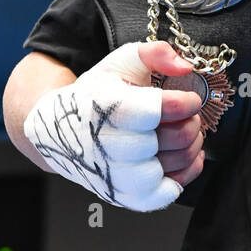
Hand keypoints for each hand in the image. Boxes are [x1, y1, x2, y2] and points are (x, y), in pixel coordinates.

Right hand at [23, 40, 203, 210]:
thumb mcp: (120, 62)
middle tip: (185, 115)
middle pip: (178, 136)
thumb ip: (155, 53)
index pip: (165, 108)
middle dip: (191, 122)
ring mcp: (119, 176)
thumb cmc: (96, 96)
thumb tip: (184, 66)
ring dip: (192, 146)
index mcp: (113, 108)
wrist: (58, 134)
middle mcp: (113, 146)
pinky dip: (186, 174)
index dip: (187, 101)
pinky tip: (181, 155)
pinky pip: (170, 191)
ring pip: (178, 163)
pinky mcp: (126, 197)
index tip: (187, 98)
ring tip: (184, 133)